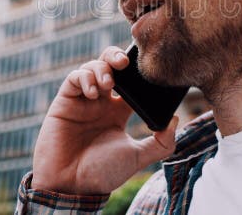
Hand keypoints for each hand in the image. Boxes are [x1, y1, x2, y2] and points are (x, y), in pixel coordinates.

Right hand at [31, 46, 178, 194]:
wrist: (71, 185)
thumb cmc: (103, 173)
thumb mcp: (138, 157)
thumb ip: (161, 142)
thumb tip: (175, 119)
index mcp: (119, 112)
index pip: (131, 82)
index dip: (138, 72)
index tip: (148, 67)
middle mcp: (101, 102)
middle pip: (111, 65)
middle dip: (118, 57)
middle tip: (125, 63)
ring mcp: (83, 100)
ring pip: (93, 66)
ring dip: (102, 67)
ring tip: (109, 83)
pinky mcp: (65, 100)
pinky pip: (75, 77)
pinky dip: (85, 77)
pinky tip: (93, 92)